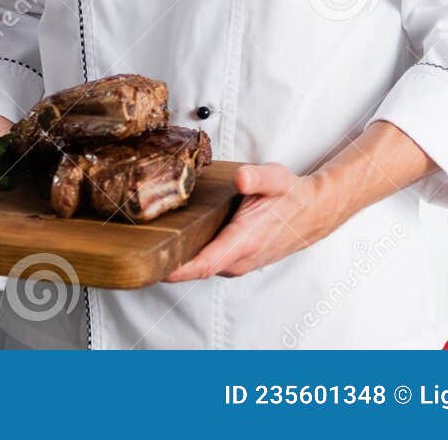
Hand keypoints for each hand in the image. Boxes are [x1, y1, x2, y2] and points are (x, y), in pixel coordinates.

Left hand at [164, 164, 344, 281]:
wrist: (313, 213)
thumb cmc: (290, 196)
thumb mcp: (275, 178)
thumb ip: (257, 177)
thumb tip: (241, 177)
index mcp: (243, 241)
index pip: (203, 263)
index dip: (175, 269)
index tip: (150, 267)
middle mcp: (238, 259)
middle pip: (193, 268)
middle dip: (165, 260)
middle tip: (134, 246)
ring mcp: (237, 264)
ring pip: (199, 267)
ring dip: (176, 258)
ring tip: (147, 242)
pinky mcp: (235, 262)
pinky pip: (206, 264)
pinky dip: (189, 257)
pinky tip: (174, 241)